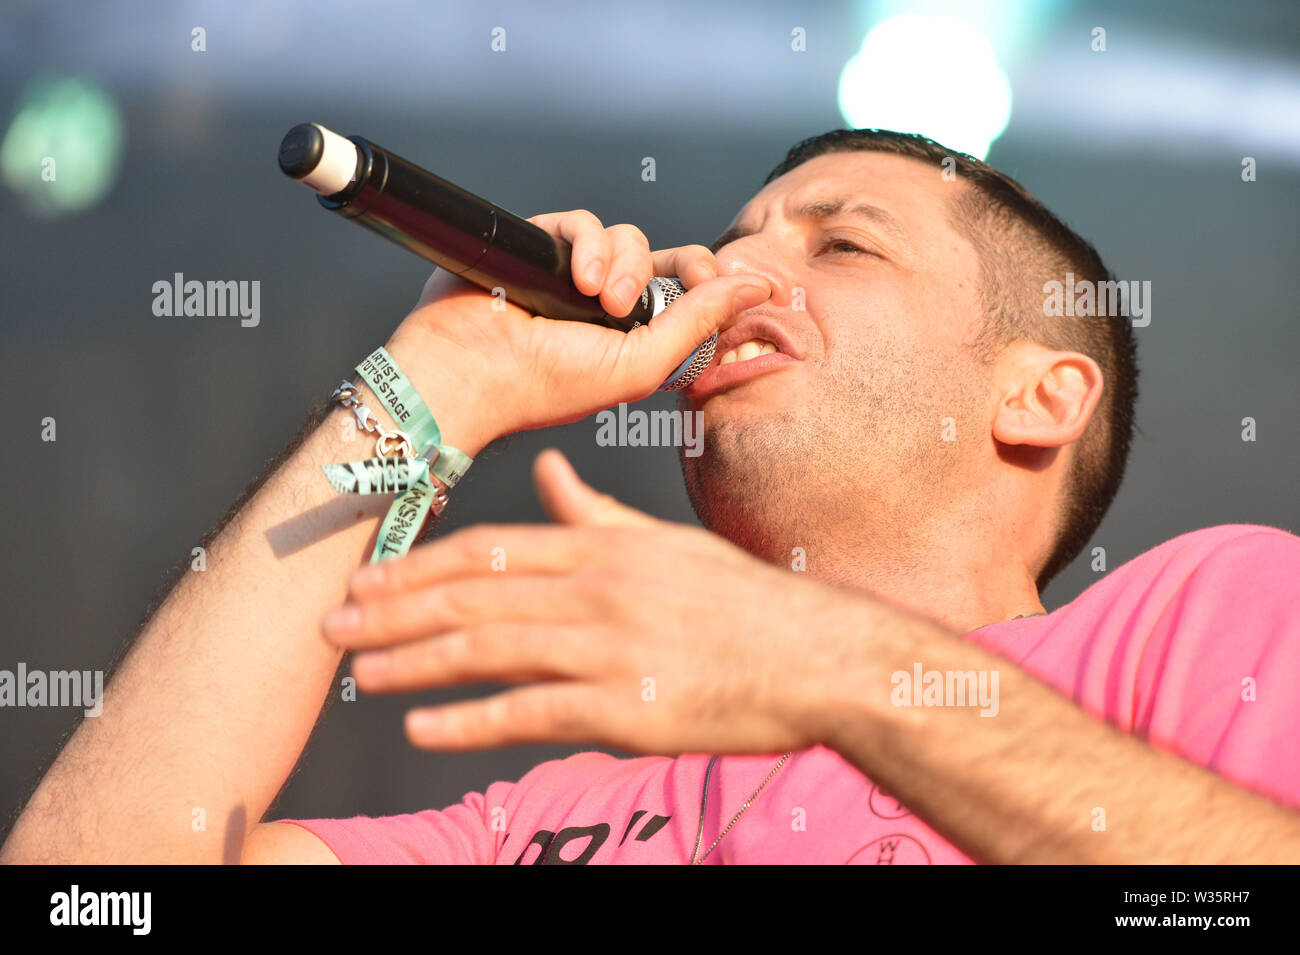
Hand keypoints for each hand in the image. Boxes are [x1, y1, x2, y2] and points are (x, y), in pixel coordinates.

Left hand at [320, 450, 880, 754]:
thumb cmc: (743, 604)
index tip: (368, 577)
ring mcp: (609, 647)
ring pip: (488, 648)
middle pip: (473, 595)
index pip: (491, 550)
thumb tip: (552, 471)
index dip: (420, 565)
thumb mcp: (666, 543)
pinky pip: (529, 712)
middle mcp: (596, 589)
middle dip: (394, 609)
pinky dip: (468, 720)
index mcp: (604, 547)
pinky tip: (421, 727)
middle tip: (333, 622)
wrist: (819, 658)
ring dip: (414, 661)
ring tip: (360, 673)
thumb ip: (597, 512)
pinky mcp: (627, 707)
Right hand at [386, 211, 770, 445]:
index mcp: (638, 336)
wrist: (471, 373)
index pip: (692, 293)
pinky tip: (579, 280)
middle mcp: (609, 302)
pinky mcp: (542, 244)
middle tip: (662, 296)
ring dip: (623, 265)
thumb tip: (758, 286)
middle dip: (673, 271)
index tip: (731, 288)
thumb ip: (700, 323)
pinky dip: (588, 244)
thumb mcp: (643, 365)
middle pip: (665, 258)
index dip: (714, 284)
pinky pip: (584, 222)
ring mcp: (574, 272)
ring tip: (601, 301)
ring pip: (627, 238)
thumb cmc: (548, 387)